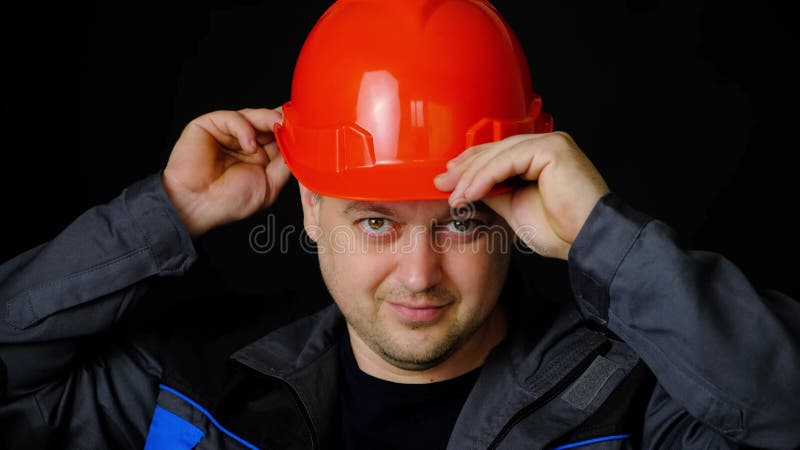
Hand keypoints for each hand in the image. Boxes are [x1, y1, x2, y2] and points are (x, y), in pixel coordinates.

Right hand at [162, 107, 289, 236]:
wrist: (196, 206)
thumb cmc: (228, 201)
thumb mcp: (269, 185)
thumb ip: (284, 165)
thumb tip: (301, 147)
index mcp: (260, 155)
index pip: (280, 136)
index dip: (292, 132)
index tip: (308, 130)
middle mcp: (245, 141)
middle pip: (268, 122)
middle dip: (283, 121)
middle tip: (295, 122)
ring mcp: (227, 132)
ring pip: (253, 115)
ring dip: (268, 120)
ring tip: (277, 127)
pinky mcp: (209, 125)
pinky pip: (232, 117)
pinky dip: (244, 128)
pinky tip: (249, 145)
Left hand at [434, 132, 609, 259]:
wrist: (587, 243)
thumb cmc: (561, 230)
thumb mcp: (513, 207)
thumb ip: (493, 191)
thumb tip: (464, 186)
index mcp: (541, 156)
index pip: (498, 153)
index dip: (470, 165)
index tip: (447, 181)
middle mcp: (547, 145)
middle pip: (496, 151)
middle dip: (466, 169)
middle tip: (442, 185)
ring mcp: (552, 144)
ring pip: (500, 154)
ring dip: (472, 176)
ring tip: (455, 195)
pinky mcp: (554, 149)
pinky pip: (509, 160)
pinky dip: (486, 176)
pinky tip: (471, 193)